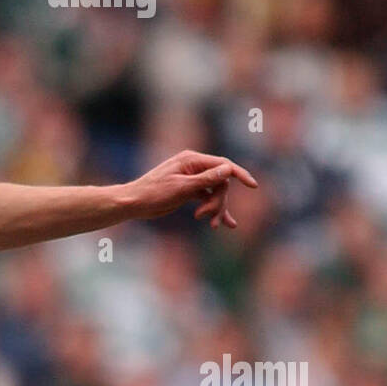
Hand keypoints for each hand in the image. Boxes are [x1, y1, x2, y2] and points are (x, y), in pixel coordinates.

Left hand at [127, 150, 256, 228]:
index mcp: (192, 160)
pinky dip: (212, 209)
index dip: (240, 174)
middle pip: (220, 182)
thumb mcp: (181, 188)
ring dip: (216, 208)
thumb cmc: (153, 193)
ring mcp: (192, 178)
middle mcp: (194, 166)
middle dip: (219, 201)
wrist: (134, 203)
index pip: (223, 165)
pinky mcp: (188, 191)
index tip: (253, 186)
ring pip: (214, 192)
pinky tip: (222, 223)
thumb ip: (206, 179)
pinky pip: (206, 198)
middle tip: (208, 218)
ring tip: (213, 225)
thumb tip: (228, 169)